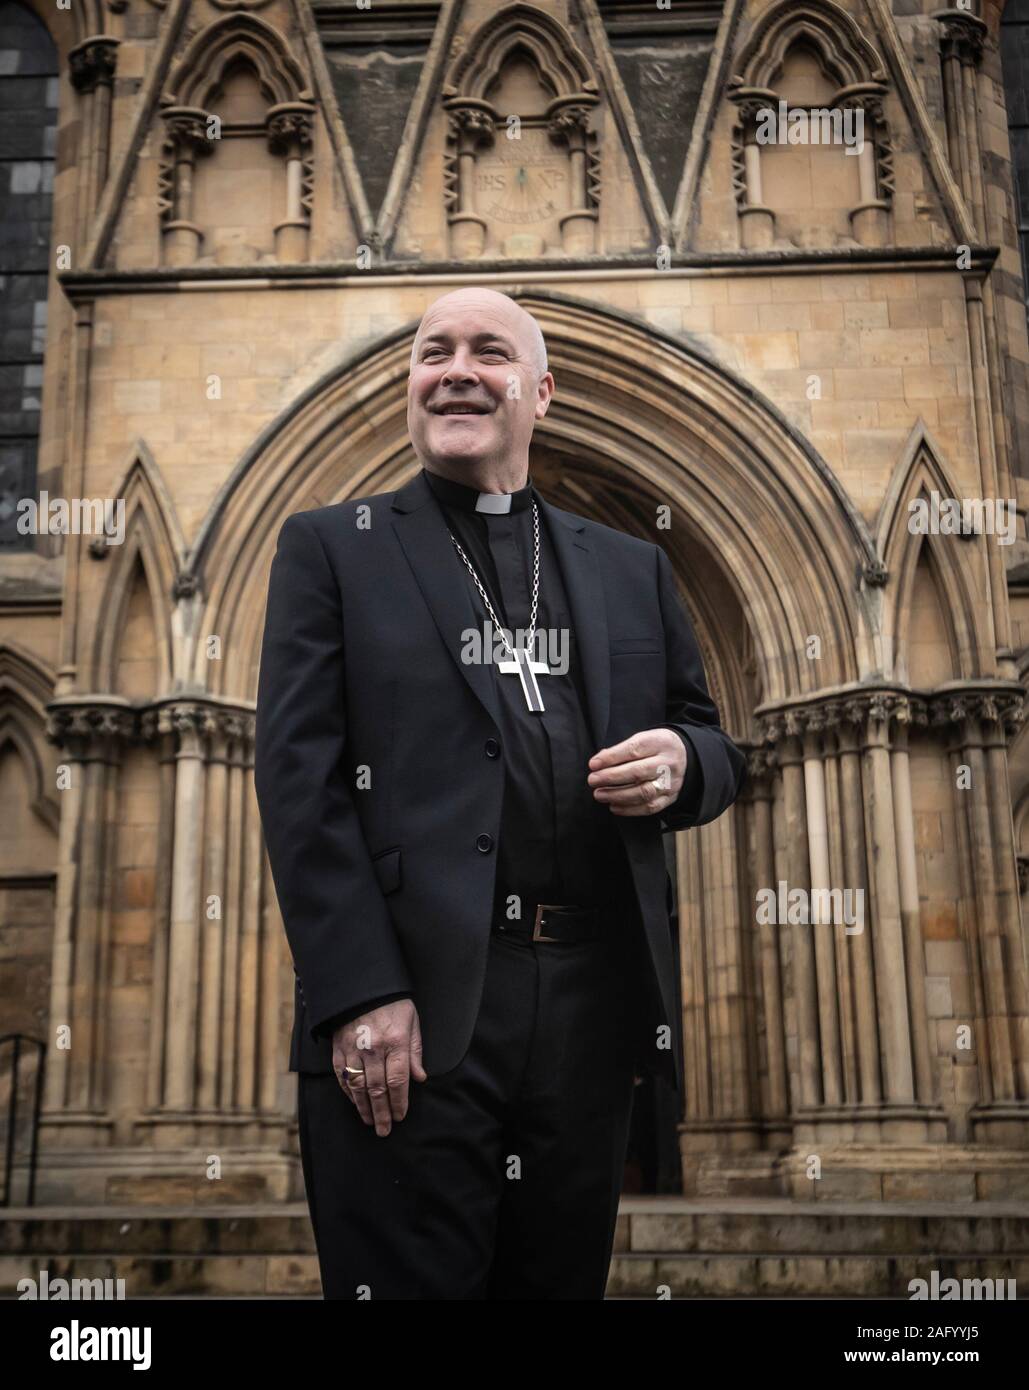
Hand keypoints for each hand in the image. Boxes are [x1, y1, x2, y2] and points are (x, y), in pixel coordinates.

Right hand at [333, 998, 426, 1136]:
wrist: (363, 986)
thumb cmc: (393, 1004)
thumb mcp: (412, 1022)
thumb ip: (415, 1051)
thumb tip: (419, 1078)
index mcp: (395, 1041)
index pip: (398, 1080)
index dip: (399, 1102)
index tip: (400, 1116)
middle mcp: (373, 1048)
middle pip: (378, 1089)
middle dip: (382, 1112)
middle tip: (385, 1130)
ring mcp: (353, 1049)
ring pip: (359, 1087)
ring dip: (365, 1108)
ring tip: (371, 1122)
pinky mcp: (339, 1049)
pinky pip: (342, 1076)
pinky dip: (349, 1093)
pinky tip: (356, 1103)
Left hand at [587, 727, 685, 816]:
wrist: (686, 757)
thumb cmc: (656, 748)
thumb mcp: (643, 739)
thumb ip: (622, 749)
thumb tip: (599, 762)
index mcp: (660, 742)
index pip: (633, 750)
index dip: (611, 758)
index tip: (593, 764)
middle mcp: (668, 763)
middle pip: (638, 772)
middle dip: (611, 778)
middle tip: (593, 781)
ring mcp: (670, 782)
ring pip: (643, 792)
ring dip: (617, 795)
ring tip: (599, 794)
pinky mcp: (670, 798)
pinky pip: (650, 807)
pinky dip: (629, 809)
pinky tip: (614, 806)